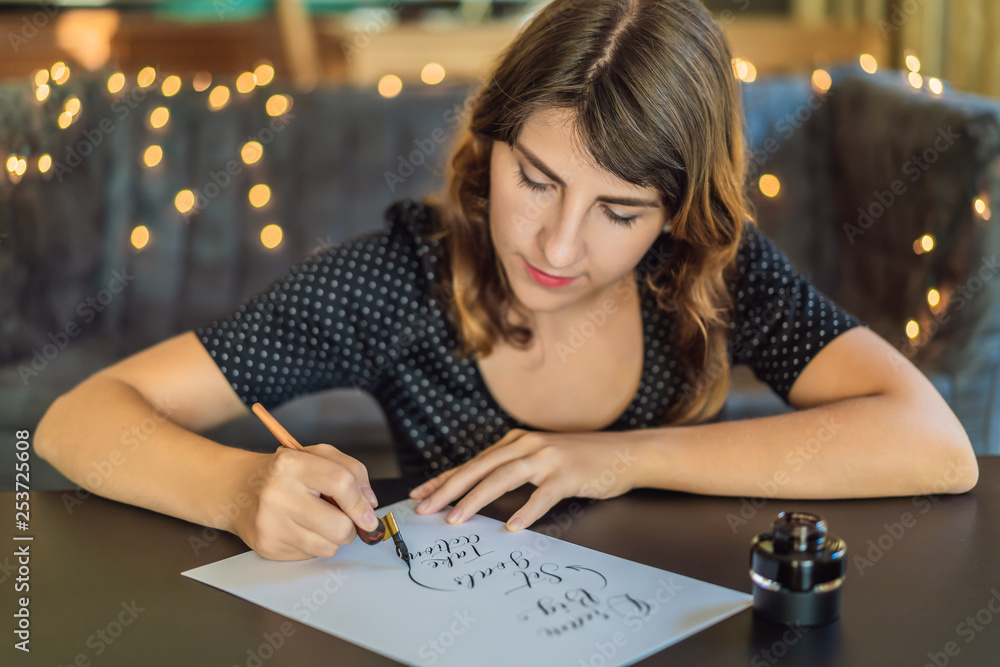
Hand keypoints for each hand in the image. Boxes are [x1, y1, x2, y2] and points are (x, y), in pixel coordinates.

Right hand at [231, 444, 379, 560]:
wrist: (238, 489)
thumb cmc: (283, 472)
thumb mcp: (316, 455)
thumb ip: (350, 470)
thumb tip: (369, 503)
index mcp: (291, 464)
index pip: (341, 483)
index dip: (361, 502)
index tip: (368, 513)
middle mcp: (277, 494)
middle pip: (339, 526)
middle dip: (350, 527)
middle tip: (343, 518)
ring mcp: (271, 524)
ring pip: (328, 547)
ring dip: (333, 538)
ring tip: (320, 521)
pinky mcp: (268, 547)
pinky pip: (310, 556)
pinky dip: (314, 545)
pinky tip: (301, 528)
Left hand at [408, 429, 639, 531]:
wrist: (623, 453)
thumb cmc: (579, 461)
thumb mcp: (539, 458)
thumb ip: (511, 469)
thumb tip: (476, 490)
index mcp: (516, 442)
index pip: (473, 463)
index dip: (444, 479)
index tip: (420, 496)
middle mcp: (527, 445)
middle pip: (479, 468)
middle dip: (449, 489)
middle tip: (425, 509)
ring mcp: (548, 458)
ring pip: (503, 478)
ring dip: (476, 499)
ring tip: (456, 519)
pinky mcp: (568, 475)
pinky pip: (542, 496)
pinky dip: (526, 511)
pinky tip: (512, 526)